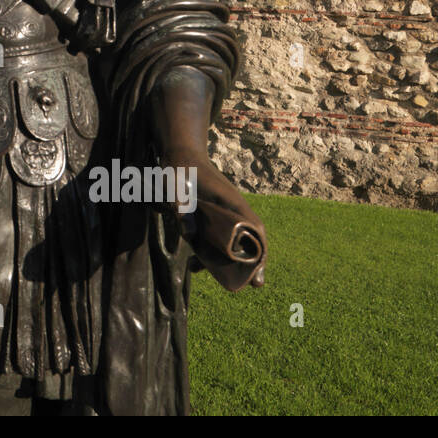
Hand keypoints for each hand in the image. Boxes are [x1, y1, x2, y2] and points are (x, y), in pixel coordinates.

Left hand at [152, 68, 266, 288]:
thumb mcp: (178, 187)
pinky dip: (210, 251)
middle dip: (247, 264)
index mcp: (231, 203)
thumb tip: (189, 237)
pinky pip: (217, 237)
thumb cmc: (181, 168)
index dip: (259, 255)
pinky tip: (195, 263)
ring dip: (224, 260)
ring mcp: (222, 213)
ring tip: (204, 273)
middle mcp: (232, 209)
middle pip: (248, 241)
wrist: (178, 153)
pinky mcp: (210, 215)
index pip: (255, 230)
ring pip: (231, 241)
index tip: (257, 278)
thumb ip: (182, 209)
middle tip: (249, 285)